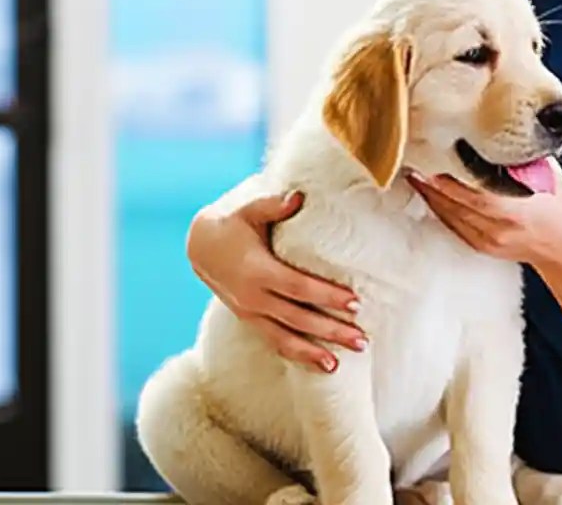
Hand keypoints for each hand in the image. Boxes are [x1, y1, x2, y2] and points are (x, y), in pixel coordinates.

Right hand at [187, 189, 365, 371]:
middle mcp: (253, 297)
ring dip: (313, 353)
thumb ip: (273, 204)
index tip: (355, 303)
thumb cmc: (233, 224)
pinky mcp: (249, 320)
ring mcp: (250, 312)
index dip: (327, 296)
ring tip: (339, 364)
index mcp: (257, 270)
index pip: (299, 287)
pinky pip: (274, 342)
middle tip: (361, 340)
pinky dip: (296, 355)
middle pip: (298, 318)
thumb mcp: (249, 209)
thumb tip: (298, 197)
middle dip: (331, 331)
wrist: (200, 247)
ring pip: (285, 338)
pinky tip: (318, 363)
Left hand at [406, 159, 561, 272]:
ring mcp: (489, 240)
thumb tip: (511, 133)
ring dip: (432, 196)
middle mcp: (499, 228)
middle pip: (457, 205)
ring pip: (451, 216)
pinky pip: (454, 226)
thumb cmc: (560, 209)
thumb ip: (528, 158)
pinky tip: (430, 195)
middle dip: (433, 185)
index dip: (452, 181)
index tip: (435, 162)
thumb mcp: (550, 177)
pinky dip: (440, 209)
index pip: (476, 195)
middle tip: (416, 163)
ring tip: (416, 175)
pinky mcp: (482, 246)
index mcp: (516, 210)